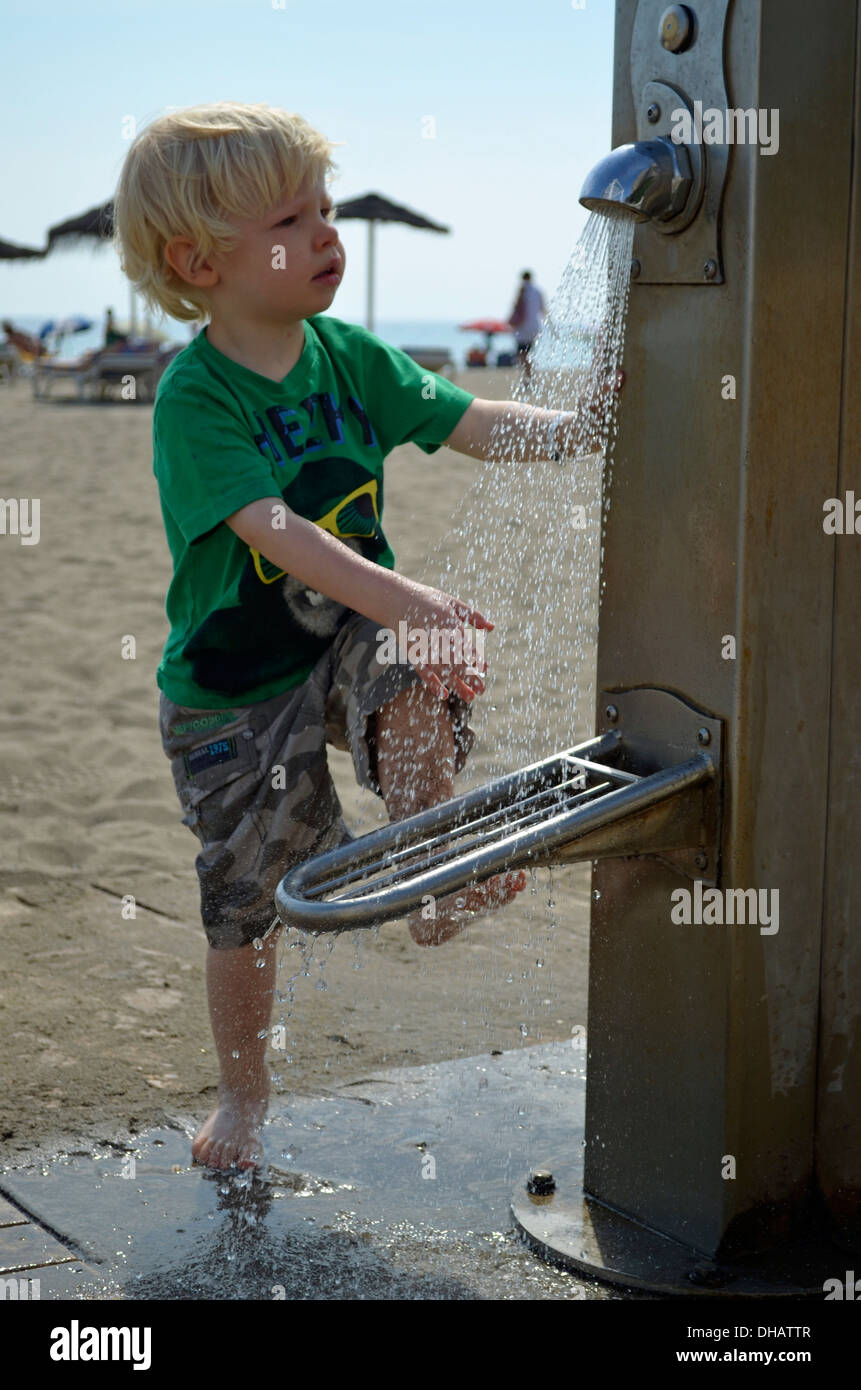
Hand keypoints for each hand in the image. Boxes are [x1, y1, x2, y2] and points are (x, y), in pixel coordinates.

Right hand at [396, 587, 491, 701]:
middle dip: (470, 676)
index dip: (476, 659)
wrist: (394, 599)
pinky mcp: (412, 652)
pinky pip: (423, 671)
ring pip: (443, 670)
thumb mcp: (452, 602)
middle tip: (482, 689)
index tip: (484, 669)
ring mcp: (423, 646)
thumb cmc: (426, 599)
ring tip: (470, 697)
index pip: (466, 645)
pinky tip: (444, 694)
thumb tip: (492, 628)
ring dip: (458, 684)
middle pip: (457, 661)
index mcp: (449, 622)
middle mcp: (437, 635)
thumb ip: (473, 615)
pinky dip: (433, 683)